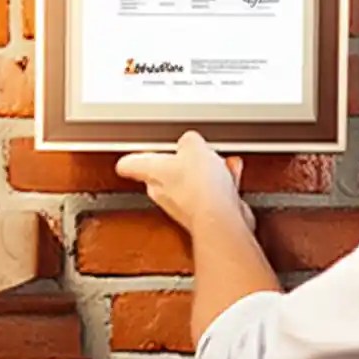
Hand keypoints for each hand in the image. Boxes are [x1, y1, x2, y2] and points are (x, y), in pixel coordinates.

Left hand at [115, 131, 254, 232]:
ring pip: (189, 184)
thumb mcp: (194, 146)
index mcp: (151, 173)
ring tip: (218, 163)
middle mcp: (162, 192)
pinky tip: (230, 175)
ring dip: (203, 174)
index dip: (133, 157)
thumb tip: (191, 141)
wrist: (220, 218)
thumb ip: (188, 140)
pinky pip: (208, 195)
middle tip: (192, 153)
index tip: (135, 152)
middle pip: (163, 174)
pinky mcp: (202, 215)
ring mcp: (182, 206)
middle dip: (180, 163)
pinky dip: (218, 185)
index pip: (128, 165)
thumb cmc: (200, 188)